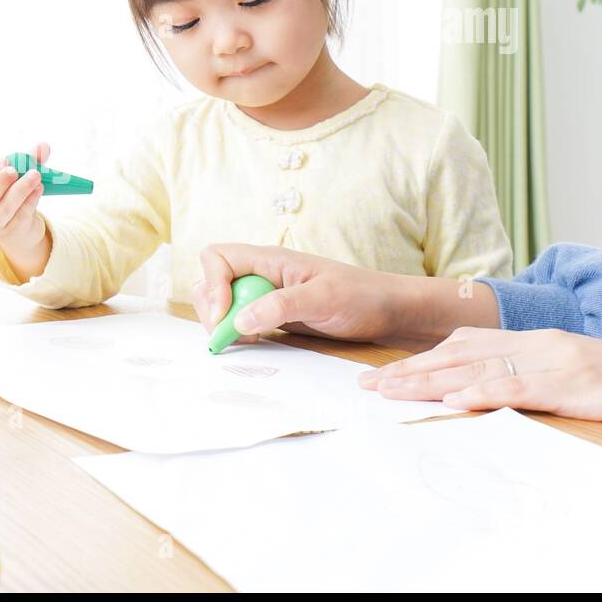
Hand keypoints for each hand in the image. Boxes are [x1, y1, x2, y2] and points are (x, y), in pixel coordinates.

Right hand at [0, 142, 50, 278]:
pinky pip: (21, 215)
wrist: (21, 228)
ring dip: (21, 190)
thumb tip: (43, 146)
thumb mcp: (19, 176)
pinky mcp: (12, 231)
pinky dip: (31, 200)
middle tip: (14, 170)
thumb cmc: (14, 196)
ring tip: (35, 175)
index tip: (5, 160)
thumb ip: (29, 160)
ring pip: (5, 208)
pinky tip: (39, 188)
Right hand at [191, 243, 500, 350]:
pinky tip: (254, 343)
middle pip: (211, 281)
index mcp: (270, 259)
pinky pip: (238, 318)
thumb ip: (282, 305)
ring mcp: (265, 293)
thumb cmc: (362, 296)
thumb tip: (239, 320)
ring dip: (222, 322)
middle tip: (229, 336)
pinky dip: (235, 332)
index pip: (217, 258)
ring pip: (221, 301)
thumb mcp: (324, 298)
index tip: (227, 316)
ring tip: (244, 340)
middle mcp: (262, 273)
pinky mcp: (271, 313)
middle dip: (212, 308)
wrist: (390, 311)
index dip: (213, 285)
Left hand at [359, 327, 601, 427]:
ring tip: (392, 392)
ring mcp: (554, 360)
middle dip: (410, 370)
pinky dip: (485, 391)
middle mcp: (535, 344)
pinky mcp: (572, 383)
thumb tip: (467, 392)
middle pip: (459, 355)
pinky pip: (521, 388)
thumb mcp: (560, 375)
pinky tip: (455, 399)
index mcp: (530, 340)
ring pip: (479, 368)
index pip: (461, 345)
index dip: (418, 359)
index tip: (380, 374)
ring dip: (431, 381)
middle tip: (368, 385)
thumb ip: (517, 377)